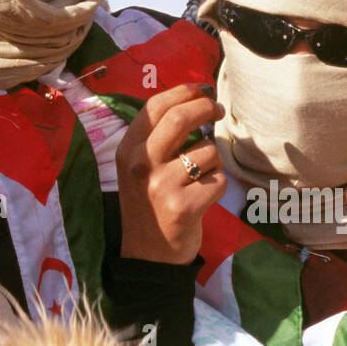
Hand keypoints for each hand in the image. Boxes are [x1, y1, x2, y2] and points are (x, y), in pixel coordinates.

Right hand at [116, 83, 227, 263]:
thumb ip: (159, 136)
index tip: (203, 90)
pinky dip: (218, 186)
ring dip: (214, 160)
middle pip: (181, 118)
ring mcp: (161, 186)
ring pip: (207, 151)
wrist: (147, 255)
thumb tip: (196, 98)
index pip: (156, 106)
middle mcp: (140, 164)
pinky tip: (203, 197)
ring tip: (201, 176)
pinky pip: (219, 180)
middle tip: (218, 111)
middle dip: (207, 108)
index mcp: (127, 149)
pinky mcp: (184, 207)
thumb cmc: (149, 204)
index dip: (185, 92)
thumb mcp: (140, 167)